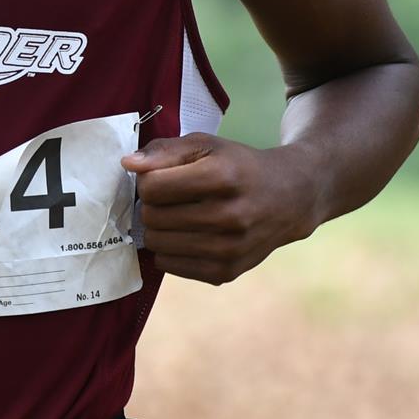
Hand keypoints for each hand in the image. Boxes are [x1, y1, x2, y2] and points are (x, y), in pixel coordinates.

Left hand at [122, 133, 324, 284]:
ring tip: (177, 214)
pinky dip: (169, 249)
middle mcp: (229, 216)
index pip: (153, 186)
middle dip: (152, 204)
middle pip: (152, 216)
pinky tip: (187, 234)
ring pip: (156, 243)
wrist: (289, 198)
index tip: (160, 177)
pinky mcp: (225, 272)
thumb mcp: (207, 145)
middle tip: (168, 197)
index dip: (148, 179)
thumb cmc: (238, 166)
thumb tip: (129, 164)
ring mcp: (229, 249)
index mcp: (223, 177)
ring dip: (158, 227)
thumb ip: (165, 150)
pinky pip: (168, 265)